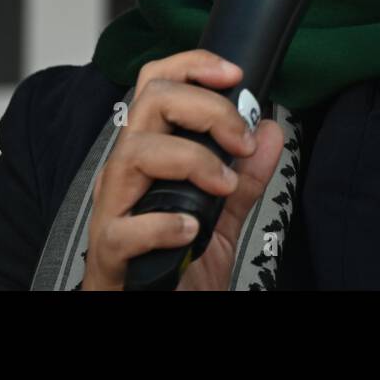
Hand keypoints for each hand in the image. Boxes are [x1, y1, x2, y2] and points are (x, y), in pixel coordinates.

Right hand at [80, 49, 285, 289]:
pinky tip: (192, 231)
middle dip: (207, 109)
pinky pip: (126, 227)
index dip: (193, 67)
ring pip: (136, 152)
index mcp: (148, 155)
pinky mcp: (109, 252)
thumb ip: (246, 177)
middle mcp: (125, 172)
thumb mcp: (223, 217)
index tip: (235, 75)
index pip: (155, 85)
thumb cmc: (177, 264)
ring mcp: (112, 209)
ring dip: (193, 162)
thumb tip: (269, 132)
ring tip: (224, 188)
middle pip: (150, 101)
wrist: (155, 312)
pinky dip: (164, 224)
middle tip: (241, 142)